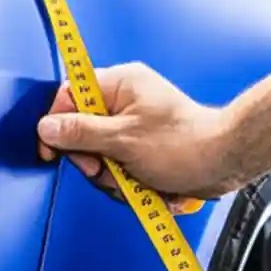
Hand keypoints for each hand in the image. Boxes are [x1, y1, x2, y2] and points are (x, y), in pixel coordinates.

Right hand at [35, 62, 243, 205]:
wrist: (223, 164)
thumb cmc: (184, 145)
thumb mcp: (123, 140)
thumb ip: (80, 133)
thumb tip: (46, 127)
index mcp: (120, 84)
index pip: (70, 96)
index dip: (57, 124)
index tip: (52, 150)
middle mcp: (123, 102)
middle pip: (80, 133)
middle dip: (93, 160)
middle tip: (109, 168)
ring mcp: (131, 128)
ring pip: (97, 157)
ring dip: (112, 177)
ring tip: (136, 180)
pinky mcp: (139, 150)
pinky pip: (115, 169)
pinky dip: (126, 184)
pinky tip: (144, 186)